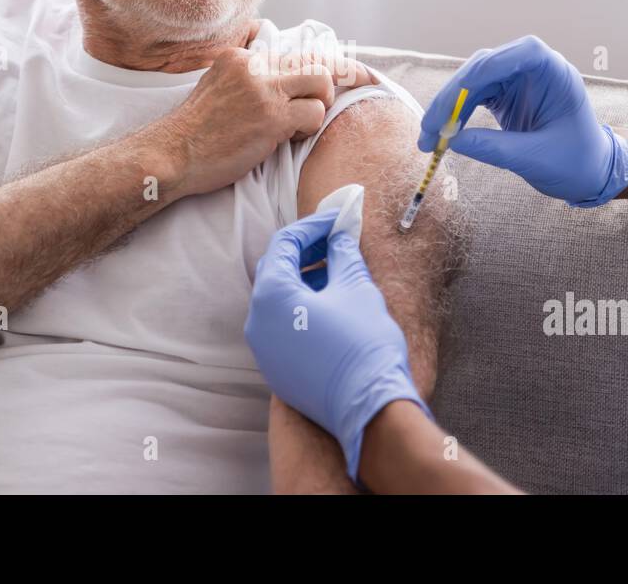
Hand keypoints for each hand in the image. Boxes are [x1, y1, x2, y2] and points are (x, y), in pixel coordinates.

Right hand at [164, 48, 345, 196]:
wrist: (172, 154)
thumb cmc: (195, 131)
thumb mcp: (216, 86)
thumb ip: (247, 77)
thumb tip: (285, 80)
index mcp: (241, 56)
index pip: (296, 49)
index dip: (331, 62)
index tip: (358, 72)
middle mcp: (253, 65)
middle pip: (316, 61)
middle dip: (336, 82)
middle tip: (332, 102)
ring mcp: (263, 89)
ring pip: (321, 82)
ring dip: (319, 105)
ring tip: (298, 124)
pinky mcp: (270, 117)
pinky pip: (314, 114)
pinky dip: (308, 128)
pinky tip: (287, 138)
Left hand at [245, 210, 429, 482]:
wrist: (369, 409)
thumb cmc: (363, 344)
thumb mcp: (356, 287)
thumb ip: (342, 254)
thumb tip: (338, 237)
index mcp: (271, 295)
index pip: (285, 244)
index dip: (312, 225)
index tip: (337, 218)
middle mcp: (258, 322)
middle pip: (276, 270)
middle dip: (305, 250)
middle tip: (335, 238)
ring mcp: (265, 350)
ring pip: (278, 300)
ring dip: (304, 279)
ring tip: (336, 268)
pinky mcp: (277, 370)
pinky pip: (282, 326)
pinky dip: (301, 307)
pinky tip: (330, 302)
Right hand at [418, 35, 627, 206]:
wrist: (589, 171)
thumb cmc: (576, 162)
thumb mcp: (536, 159)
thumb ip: (495, 148)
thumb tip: (452, 141)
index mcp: (555, 72)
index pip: (518, 54)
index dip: (484, 71)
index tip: (455, 101)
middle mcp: (534, 68)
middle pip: (485, 66)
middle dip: (454, 96)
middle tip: (429, 129)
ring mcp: (517, 79)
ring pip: (473, 80)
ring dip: (448, 106)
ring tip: (428, 137)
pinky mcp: (504, 93)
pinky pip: (473, 96)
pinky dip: (456, 114)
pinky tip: (442, 133)